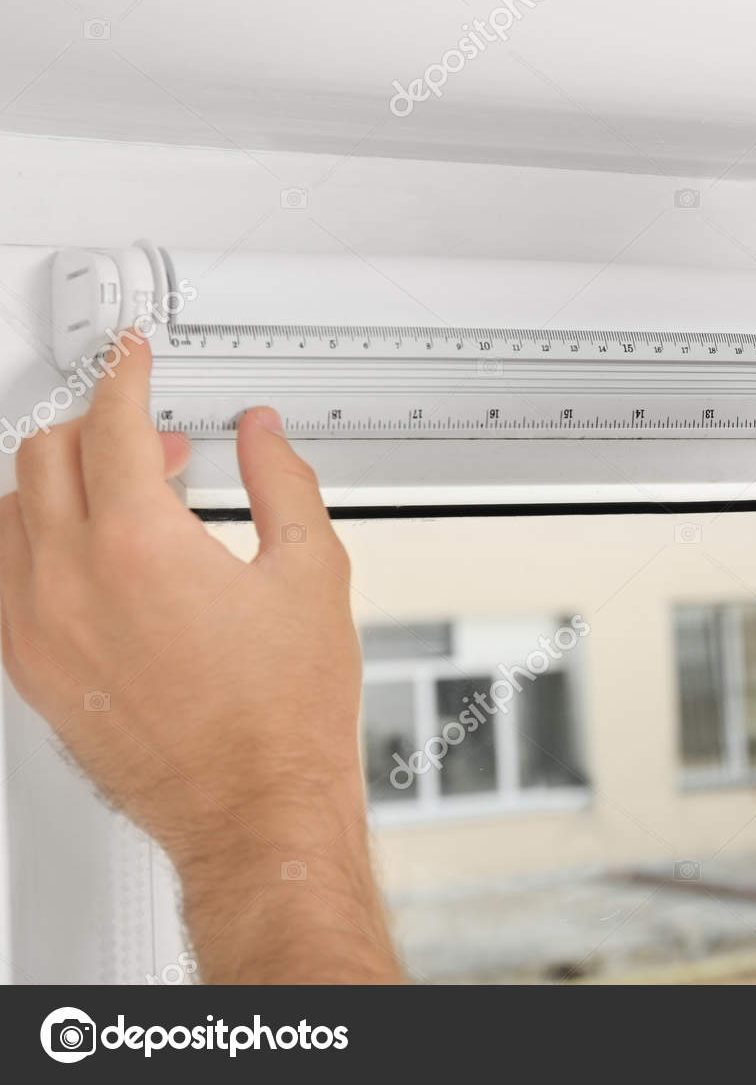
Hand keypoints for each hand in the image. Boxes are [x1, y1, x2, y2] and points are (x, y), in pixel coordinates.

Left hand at [0, 333, 399, 981]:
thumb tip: (263, 437)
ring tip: (117, 497)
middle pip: (43, 457)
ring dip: (55, 484)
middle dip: (95, 428)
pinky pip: (2, 579)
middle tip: (150, 437)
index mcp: (139, 545)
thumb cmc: (283, 716)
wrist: (253, 808)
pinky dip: (33, 545)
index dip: (123, 377)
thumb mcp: (313, 574)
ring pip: (8, 515)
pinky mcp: (29, 672)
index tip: (130, 359)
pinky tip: (84, 559)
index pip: (110, 424)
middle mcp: (68, 581)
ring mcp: (36, 630)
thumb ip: (284, 484)